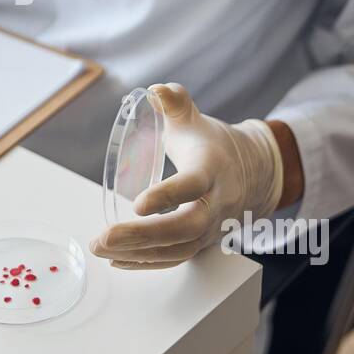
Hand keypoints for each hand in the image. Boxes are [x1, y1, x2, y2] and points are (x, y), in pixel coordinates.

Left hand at [90, 83, 282, 268]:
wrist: (252, 172)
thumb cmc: (212, 144)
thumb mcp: (194, 118)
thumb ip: (175, 102)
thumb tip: (156, 90)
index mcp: (212, 170)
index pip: (193, 186)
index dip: (168, 196)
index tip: (138, 204)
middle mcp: (216, 204)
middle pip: (184, 228)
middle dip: (143, 236)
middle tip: (104, 237)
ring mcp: (211, 228)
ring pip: (178, 249)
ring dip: (137, 254)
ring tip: (101, 247)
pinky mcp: (202, 243)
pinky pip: (176, 259)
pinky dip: (146, 263)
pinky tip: (117, 259)